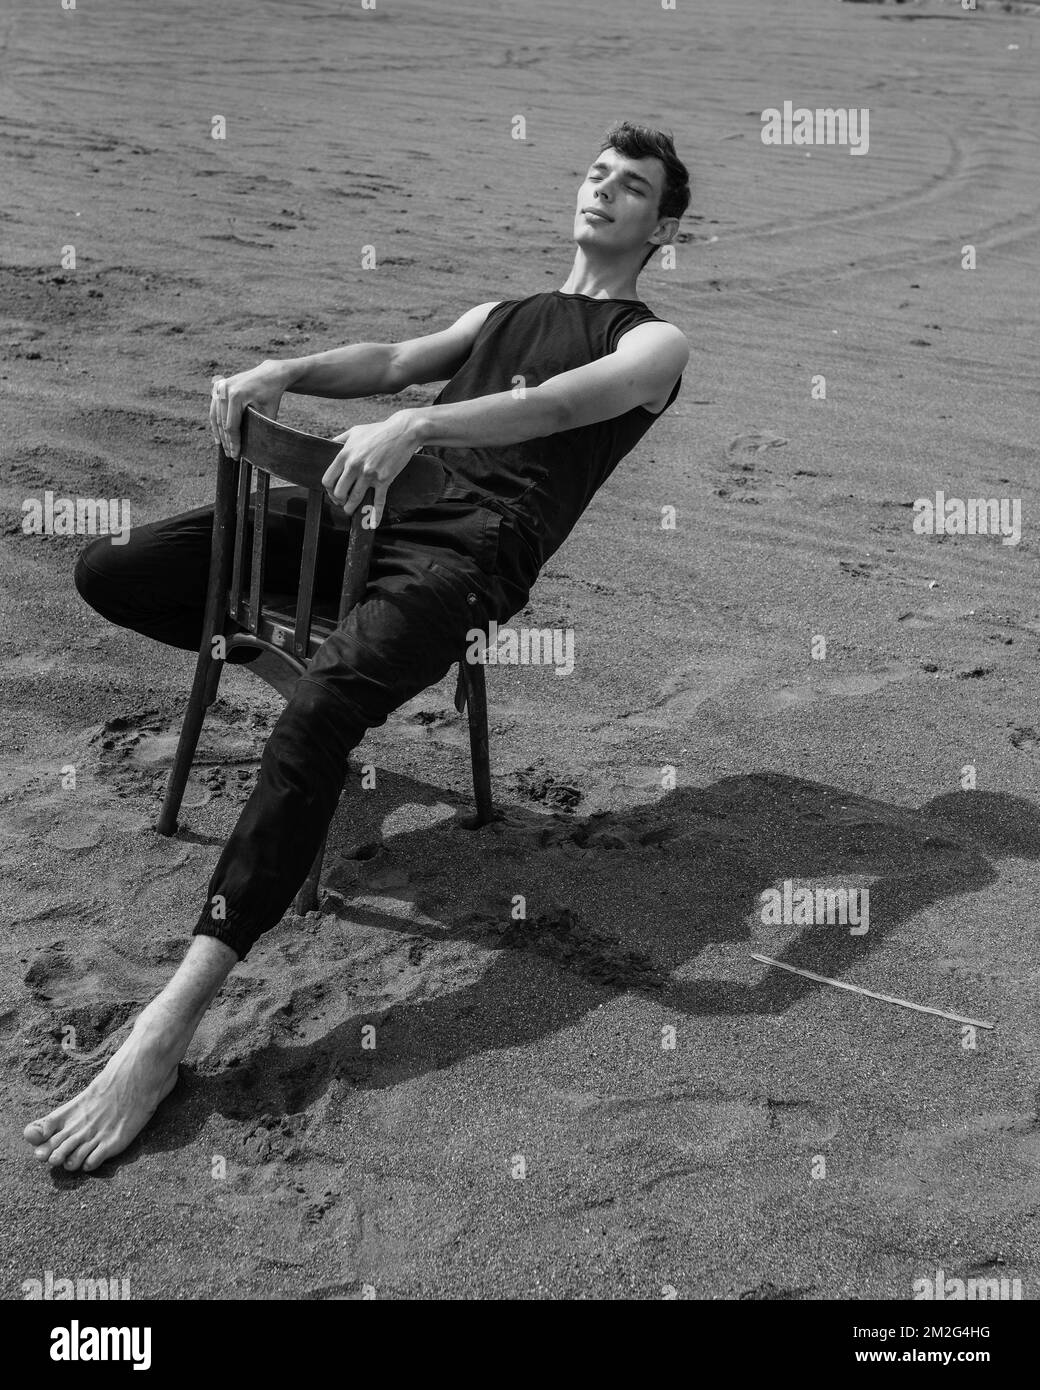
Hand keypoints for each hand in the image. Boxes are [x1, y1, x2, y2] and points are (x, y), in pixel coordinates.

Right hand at [209, 360, 288, 459]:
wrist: (269, 374)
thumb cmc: (271, 395)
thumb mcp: (269, 413)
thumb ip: (260, 429)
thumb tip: (256, 451)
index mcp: (237, 395)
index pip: (232, 425)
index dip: (233, 443)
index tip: (235, 455)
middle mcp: (225, 390)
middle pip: (222, 422)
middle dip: (227, 441)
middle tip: (231, 455)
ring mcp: (220, 387)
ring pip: (215, 416)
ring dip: (219, 433)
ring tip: (224, 448)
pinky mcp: (219, 386)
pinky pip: (214, 408)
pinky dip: (215, 422)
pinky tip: (218, 435)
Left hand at [322, 412, 418, 527]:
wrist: (403, 431)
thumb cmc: (378, 431)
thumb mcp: (355, 431)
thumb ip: (340, 440)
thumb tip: (328, 447)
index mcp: (345, 454)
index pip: (328, 479)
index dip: (328, 490)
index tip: (333, 492)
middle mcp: (355, 465)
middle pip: (339, 492)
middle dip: (339, 500)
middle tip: (342, 502)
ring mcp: (369, 474)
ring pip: (354, 499)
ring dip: (351, 509)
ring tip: (351, 510)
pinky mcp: (384, 479)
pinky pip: (378, 501)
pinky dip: (375, 515)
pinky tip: (373, 523)